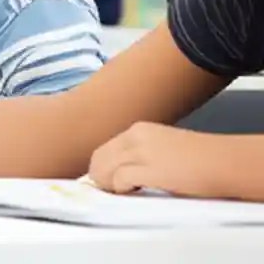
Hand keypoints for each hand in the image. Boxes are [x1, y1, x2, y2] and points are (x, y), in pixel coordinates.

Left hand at [88, 123, 235, 197]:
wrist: (226, 161)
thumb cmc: (202, 159)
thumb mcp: (163, 148)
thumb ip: (141, 155)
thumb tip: (120, 173)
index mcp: (138, 130)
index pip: (103, 150)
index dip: (101, 170)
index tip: (107, 184)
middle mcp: (136, 136)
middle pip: (99, 160)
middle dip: (101, 180)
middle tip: (114, 193)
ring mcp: (142, 151)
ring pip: (103, 169)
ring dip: (110, 186)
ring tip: (126, 194)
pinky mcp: (150, 168)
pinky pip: (119, 180)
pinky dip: (122, 190)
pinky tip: (137, 193)